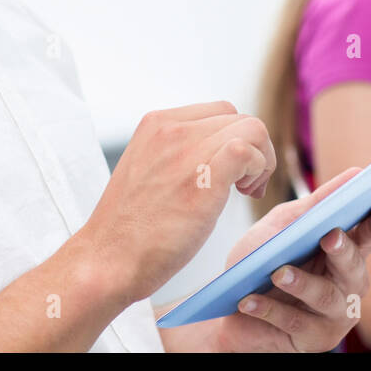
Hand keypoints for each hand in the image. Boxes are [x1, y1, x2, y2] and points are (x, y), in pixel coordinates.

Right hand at [76, 101, 276, 304]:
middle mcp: (172, 128)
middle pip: (238, 118)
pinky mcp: (203, 176)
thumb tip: (223, 155)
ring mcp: (186, 150)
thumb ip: (180, 154)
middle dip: (253, 149)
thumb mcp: (151, 170)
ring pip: (252, 129)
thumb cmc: (132, 228)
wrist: (109, 259)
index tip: (232, 171)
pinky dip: (258, 169)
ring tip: (246, 190)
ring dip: (261, 159)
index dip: (235, 138)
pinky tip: (245, 193)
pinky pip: (247, 149)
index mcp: (157, 123)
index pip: (219, 111)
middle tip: (244, 186)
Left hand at [206, 166, 370, 351]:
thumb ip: (315, 204)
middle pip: (356, 265)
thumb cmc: (262, 262)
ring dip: (302, 283)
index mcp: (347, 249)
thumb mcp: (283, 226)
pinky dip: (268, 309)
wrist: (229, 308)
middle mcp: (349, 282)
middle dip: (344, 251)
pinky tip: (248, 300)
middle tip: (330, 236)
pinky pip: (294, 323)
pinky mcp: (315, 339)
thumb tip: (355, 174)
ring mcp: (335, 314)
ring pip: (327, 296)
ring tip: (278, 273)